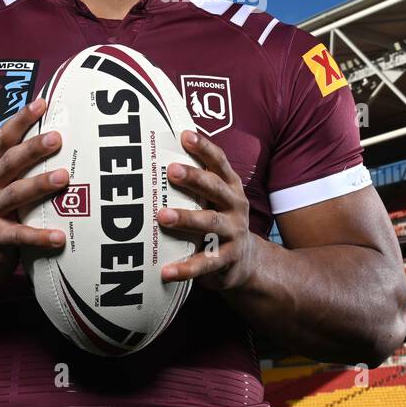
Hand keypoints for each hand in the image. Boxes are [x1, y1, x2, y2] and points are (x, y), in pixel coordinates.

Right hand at [0, 95, 68, 290]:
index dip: (21, 119)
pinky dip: (39, 236)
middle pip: (11, 161)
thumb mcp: (4, 186)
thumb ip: (24, 167)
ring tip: (63, 178)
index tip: (42, 102)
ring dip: (39, 184)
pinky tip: (60, 237)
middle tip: (57, 137)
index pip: (4, 138)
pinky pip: (19, 235)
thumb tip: (61, 139)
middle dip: (33, 148)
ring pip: (15, 194)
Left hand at [158, 130, 256, 291]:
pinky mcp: (227, 259)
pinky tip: (165, 271)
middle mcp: (235, 206)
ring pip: (210, 224)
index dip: (204, 148)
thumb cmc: (218, 220)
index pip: (219, 162)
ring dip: (186, 219)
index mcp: (230, 186)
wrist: (246, 261)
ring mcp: (234, 233)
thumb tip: (160, 153)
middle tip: (171, 170)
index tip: (185, 135)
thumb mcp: (214, 198)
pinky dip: (185, 268)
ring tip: (161, 216)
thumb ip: (196, 180)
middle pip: (215, 188)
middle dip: (194, 178)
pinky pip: (206, 264)